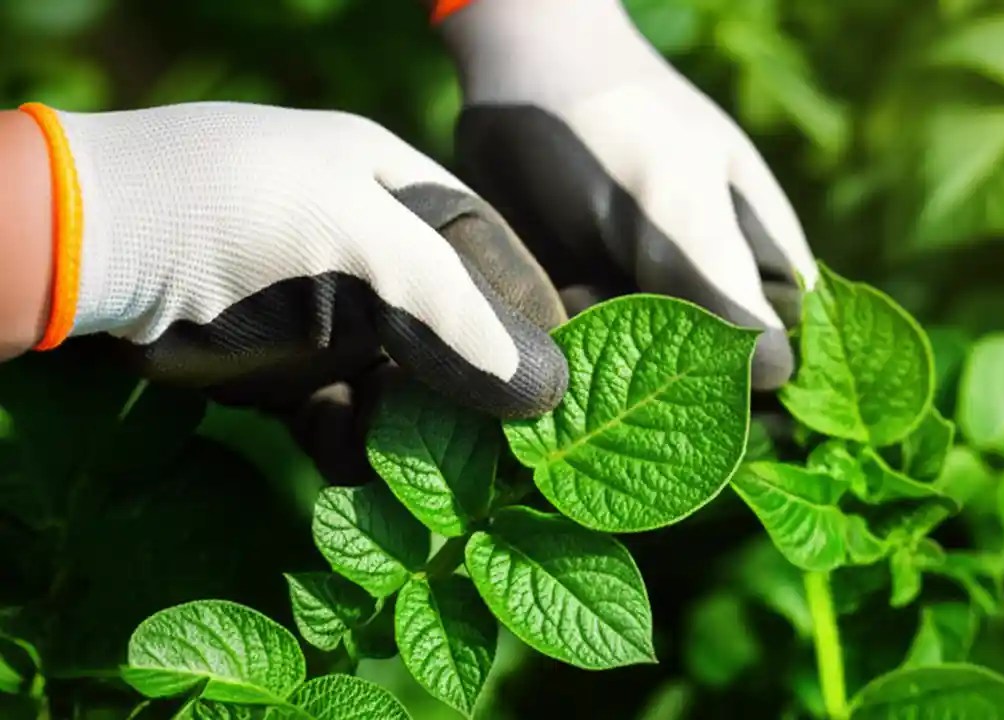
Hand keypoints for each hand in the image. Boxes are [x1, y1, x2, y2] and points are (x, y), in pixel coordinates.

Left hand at [18, 101, 567, 417]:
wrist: (90, 247)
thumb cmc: (237, 215)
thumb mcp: (360, 242)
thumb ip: (453, 307)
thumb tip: (539, 383)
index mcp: (388, 184)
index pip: (482, 248)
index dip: (519, 306)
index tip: (554, 370)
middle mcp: (359, 243)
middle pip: (442, 320)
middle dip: (468, 380)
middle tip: (505, 440)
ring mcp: (316, 304)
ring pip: (393, 374)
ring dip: (414, 424)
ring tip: (438, 471)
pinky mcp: (275, 361)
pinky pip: (337, 407)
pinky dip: (352, 442)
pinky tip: (361, 469)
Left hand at [442, 0, 817, 388]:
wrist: (521, 74)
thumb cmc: (615, 126)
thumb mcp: (674, 200)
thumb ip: (722, 287)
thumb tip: (779, 377)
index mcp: (767, 272)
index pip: (777, 369)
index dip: (738, 381)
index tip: (681, 357)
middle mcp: (716, 297)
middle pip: (701, 387)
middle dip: (652, 367)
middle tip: (612, 299)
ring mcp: (651, 307)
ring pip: (636, 384)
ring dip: (601, 349)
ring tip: (576, 282)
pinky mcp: (592, 310)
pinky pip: (587, 360)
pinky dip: (566, 337)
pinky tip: (554, 284)